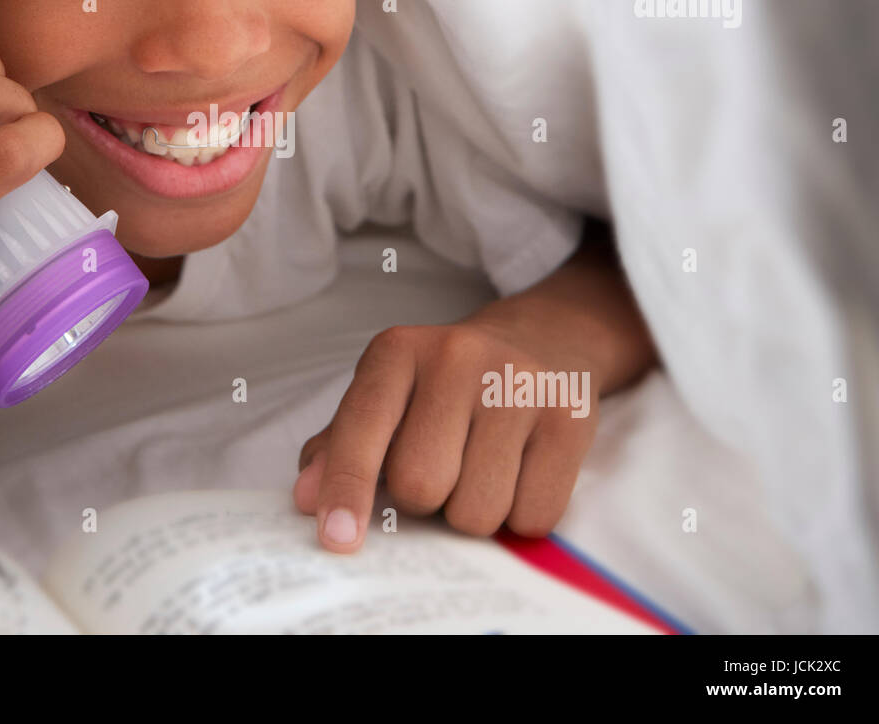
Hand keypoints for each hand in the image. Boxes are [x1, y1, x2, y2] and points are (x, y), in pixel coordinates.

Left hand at [292, 229, 655, 550]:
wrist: (540, 340)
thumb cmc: (445, 384)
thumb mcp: (387, 395)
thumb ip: (341, 445)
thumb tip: (308, 499)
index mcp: (397, 350)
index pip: (361, 430)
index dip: (346, 489)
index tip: (336, 538)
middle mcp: (457, 356)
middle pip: (419, 484)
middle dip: (421, 499)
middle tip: (439, 469)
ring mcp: (518, 384)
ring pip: (477, 510)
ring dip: (471, 512)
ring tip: (480, 468)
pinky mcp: (569, 418)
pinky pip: (532, 516)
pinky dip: (519, 516)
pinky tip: (519, 472)